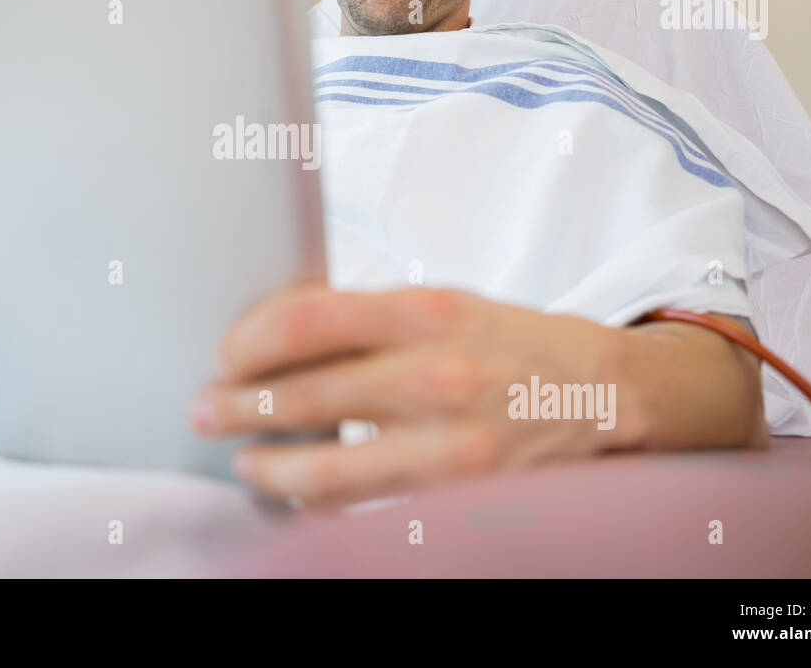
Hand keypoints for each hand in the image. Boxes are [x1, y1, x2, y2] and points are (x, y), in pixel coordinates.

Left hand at [189, 283, 635, 504]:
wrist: (603, 393)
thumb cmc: (507, 342)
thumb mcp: (441, 303)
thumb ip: (364, 317)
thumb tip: (273, 334)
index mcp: (425, 310)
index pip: (303, 322)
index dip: (248, 343)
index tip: (225, 356)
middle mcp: (436, 375)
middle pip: (303, 395)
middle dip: (239, 406)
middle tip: (207, 410)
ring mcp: (451, 443)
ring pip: (328, 470)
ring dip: (270, 466)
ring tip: (246, 460)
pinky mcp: (462, 495)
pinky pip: (369, 506)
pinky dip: (325, 501)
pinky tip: (301, 491)